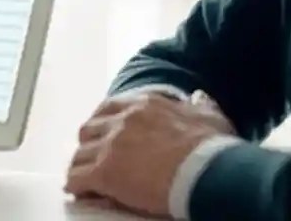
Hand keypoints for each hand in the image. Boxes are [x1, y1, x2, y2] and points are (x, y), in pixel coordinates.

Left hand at [65, 92, 234, 216]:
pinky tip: (79, 192)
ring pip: (80, 155)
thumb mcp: (210, 118)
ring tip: (85, 178)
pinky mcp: (103, 173)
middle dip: (90, 143)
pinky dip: (76, 186)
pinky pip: (77, 178)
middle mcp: (121, 121)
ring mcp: (109, 146)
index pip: (110, 108)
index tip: (105, 133)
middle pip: (89, 130)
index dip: (104, 123)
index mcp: (143, 105)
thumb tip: (198, 98)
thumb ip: (199, 106)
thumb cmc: (213, 148)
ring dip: (82, 166)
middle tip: (94, 156)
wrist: (208, 171)